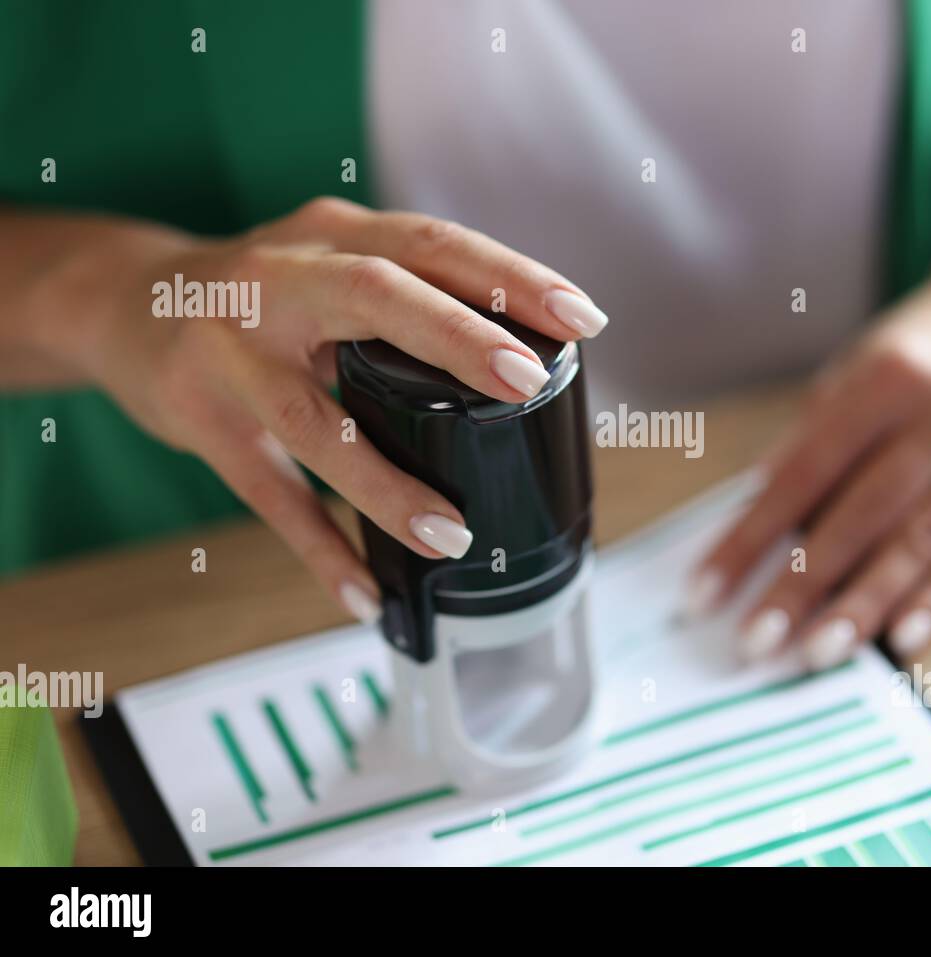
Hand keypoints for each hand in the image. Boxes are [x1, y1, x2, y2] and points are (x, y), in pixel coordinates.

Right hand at [77, 197, 608, 620]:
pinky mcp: (200, 420)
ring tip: (453, 534)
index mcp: (331, 236)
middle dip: (458, 338)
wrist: (119, 304)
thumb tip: (527, 354)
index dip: (509, 276)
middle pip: (374, 298)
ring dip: (386, 483)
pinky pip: (268, 496)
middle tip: (526, 382)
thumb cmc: (258, 296)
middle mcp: (279, 280)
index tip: (582, 317)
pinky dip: (320, 548)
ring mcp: (231, 352)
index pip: (430, 243)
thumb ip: (407, 293)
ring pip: (316, 420)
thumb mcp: (328, 262)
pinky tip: (366, 593)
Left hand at [691, 268, 930, 666]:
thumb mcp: (865, 362)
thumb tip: (759, 511)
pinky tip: (901, 639)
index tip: (705, 591)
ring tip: (817, 653)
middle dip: (802, 585)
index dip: (749, 537)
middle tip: (755, 642)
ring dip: (865, 606)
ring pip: (922, 544)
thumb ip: (817, 432)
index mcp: (890, 376)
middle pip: (862, 515)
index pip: (803, 472)